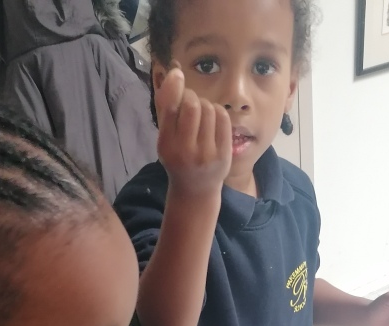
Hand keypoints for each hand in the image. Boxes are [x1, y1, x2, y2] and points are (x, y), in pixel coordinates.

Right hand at [156, 64, 232, 197]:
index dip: (175, 85)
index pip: (170, 107)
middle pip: (192, 105)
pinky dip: (217, 111)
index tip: (178, 74)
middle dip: (191, 96)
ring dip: (205, 104)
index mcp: (167, 145)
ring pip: (209, 108)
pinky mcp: (224, 153)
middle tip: (190, 103)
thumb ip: (166, 109)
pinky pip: (223, 117)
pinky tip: (212, 119)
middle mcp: (186, 151)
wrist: (196, 189)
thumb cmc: (178, 158)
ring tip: (201, 114)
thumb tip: (174, 73)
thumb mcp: (165, 137)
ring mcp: (207, 154)